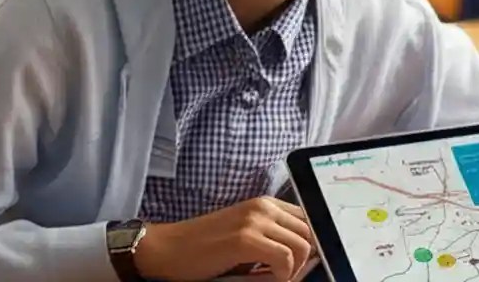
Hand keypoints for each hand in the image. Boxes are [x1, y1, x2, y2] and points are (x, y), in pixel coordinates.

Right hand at [134, 196, 314, 280]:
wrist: (167, 250)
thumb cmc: (205, 249)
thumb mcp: (246, 238)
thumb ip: (274, 241)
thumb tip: (310, 257)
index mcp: (266, 205)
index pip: (307, 220)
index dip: (310, 245)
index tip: (300, 264)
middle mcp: (264, 207)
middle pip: (309, 233)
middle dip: (304, 260)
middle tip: (285, 276)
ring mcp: (255, 221)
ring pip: (302, 246)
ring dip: (293, 269)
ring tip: (273, 278)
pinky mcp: (245, 239)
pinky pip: (284, 258)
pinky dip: (282, 275)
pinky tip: (264, 278)